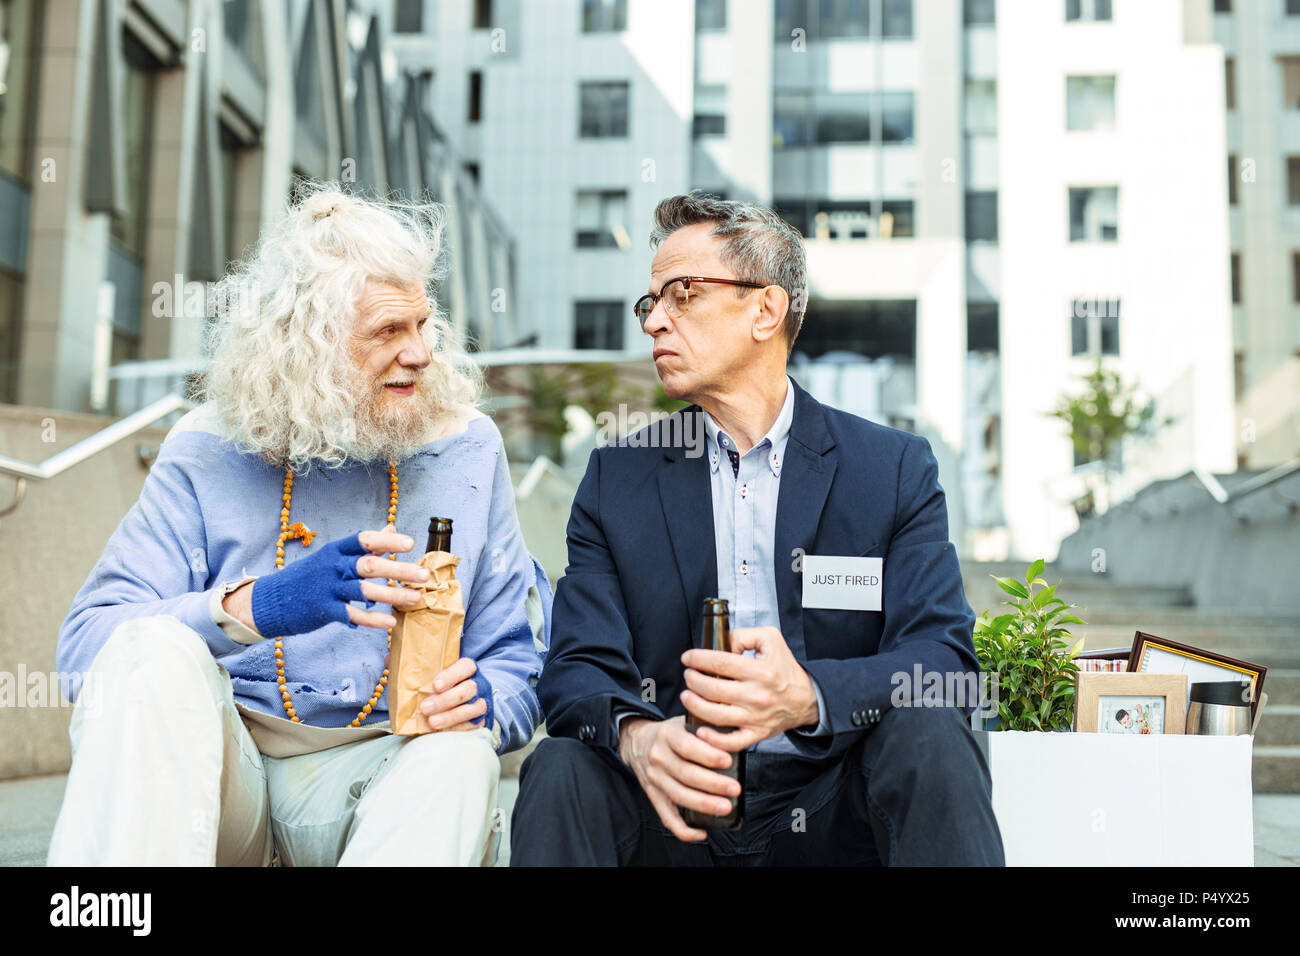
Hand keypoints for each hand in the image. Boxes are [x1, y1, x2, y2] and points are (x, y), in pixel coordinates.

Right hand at [233, 525, 430, 636]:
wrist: (271, 600)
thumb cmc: (308, 576)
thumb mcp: (332, 556)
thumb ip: (364, 545)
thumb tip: (392, 528)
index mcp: (336, 550)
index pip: (363, 539)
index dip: (387, 540)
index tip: (410, 543)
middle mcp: (332, 566)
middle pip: (369, 565)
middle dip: (399, 570)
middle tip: (424, 576)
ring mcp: (327, 589)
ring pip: (364, 591)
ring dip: (392, 595)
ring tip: (416, 599)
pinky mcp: (323, 610)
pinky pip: (351, 614)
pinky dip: (371, 619)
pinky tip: (390, 622)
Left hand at [419, 657, 488, 731]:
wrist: (456, 701)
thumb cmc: (440, 687)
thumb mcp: (435, 675)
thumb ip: (425, 674)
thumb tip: (405, 675)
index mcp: (468, 669)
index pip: (466, 667)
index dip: (451, 676)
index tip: (435, 685)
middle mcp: (478, 685)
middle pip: (468, 689)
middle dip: (446, 700)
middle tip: (426, 707)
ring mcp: (481, 702)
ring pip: (475, 708)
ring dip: (452, 716)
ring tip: (432, 722)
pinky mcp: (480, 720)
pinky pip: (474, 725)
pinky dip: (457, 728)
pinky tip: (443, 730)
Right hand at [617, 715, 740, 842]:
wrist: (637, 742)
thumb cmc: (670, 733)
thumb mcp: (683, 722)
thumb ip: (705, 728)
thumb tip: (734, 741)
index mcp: (667, 735)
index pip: (687, 747)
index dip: (708, 756)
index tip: (728, 762)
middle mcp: (658, 757)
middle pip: (686, 774)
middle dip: (714, 784)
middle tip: (735, 789)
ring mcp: (654, 779)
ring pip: (679, 795)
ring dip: (704, 805)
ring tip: (725, 807)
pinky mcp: (653, 796)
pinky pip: (667, 817)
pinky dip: (684, 829)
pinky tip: (702, 832)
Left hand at [679, 626, 819, 752]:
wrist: (805, 698)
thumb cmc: (784, 668)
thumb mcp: (770, 639)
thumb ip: (744, 635)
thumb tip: (723, 644)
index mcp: (760, 671)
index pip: (721, 662)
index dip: (698, 659)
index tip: (688, 658)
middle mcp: (757, 695)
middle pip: (713, 689)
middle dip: (693, 680)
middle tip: (688, 675)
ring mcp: (756, 717)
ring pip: (716, 715)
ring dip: (694, 705)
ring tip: (687, 695)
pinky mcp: (756, 734)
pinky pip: (732, 742)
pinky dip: (714, 740)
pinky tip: (701, 730)